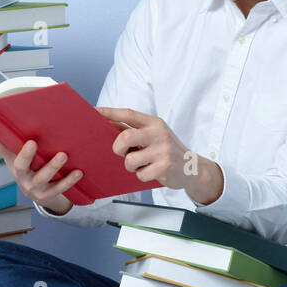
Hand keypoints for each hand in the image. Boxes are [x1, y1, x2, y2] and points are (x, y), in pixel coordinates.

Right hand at [0, 121, 77, 215]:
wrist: (39, 193)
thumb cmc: (25, 168)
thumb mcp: (12, 155)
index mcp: (13, 163)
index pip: (3, 150)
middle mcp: (22, 176)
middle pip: (21, 166)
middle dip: (26, 155)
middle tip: (32, 142)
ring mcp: (35, 187)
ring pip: (43, 178)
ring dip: (53, 167)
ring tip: (63, 155)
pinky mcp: (49, 194)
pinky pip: (59, 188)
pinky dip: (69, 181)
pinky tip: (78, 172)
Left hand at [96, 107, 223, 203]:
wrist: (192, 167)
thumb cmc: (166, 150)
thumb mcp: (153, 134)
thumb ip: (133, 130)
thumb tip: (107, 123)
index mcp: (154, 123)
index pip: (129, 114)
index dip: (110, 112)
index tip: (94, 111)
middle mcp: (159, 133)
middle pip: (125, 138)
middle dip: (117, 148)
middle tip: (122, 153)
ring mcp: (163, 150)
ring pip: (130, 160)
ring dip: (131, 166)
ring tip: (142, 164)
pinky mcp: (165, 167)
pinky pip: (140, 174)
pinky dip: (142, 176)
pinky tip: (152, 172)